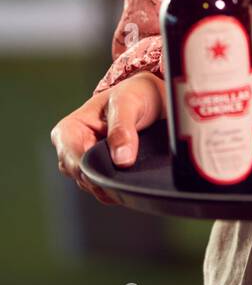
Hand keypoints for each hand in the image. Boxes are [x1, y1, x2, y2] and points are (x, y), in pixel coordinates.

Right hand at [50, 71, 167, 206]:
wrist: (150, 99)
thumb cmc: (133, 94)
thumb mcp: (128, 103)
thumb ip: (123, 129)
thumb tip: (121, 160)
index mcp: (68, 130)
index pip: (72, 160)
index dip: (93, 169)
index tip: (118, 168)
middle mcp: (71, 149)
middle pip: (81, 177)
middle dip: (105, 178)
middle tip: (130, 169)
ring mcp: (84, 163)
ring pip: (93, 187)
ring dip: (113, 183)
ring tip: (133, 167)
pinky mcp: (98, 172)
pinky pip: (104, 190)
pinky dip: (118, 187)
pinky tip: (131, 176)